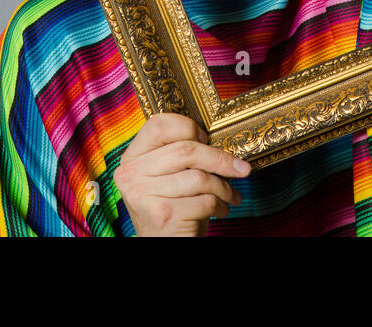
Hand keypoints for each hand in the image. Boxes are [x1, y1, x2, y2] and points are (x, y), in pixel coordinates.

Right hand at [113, 112, 250, 236]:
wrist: (164, 246)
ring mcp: (144, 195)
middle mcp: (130, 175)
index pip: (158, 125)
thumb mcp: (168, 177)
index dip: (187, 127)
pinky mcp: (162, 215)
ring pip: (199, 177)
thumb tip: (218, 139)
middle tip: (241, 168)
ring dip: (224, 187)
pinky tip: (220, 210)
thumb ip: (179, 155)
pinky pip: (205, 200)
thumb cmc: (172, 207)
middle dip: (220, 159)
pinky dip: (220, 206)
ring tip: (230, 195)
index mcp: (131, 158)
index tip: (208, 138)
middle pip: (185, 150)